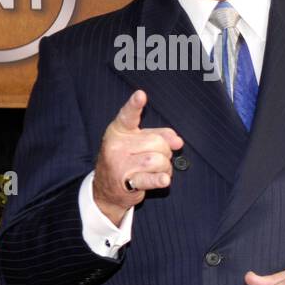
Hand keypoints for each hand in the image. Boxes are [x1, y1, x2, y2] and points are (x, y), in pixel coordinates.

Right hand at [92, 90, 183, 225]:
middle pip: (156, 142)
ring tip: (157, 171)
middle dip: (165, 152)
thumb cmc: (128, 160)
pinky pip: (149, 178)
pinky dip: (159, 179)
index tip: (141, 95)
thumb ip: (160, 136)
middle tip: (157, 159)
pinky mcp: (126, 182)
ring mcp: (119, 164)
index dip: (134, 105)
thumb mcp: (140, 142)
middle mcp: (116, 145)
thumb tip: (178, 141)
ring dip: (165, 167)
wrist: (107, 189)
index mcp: (119, 130)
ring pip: (157, 160)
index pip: (127, 115)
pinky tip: (164, 180)